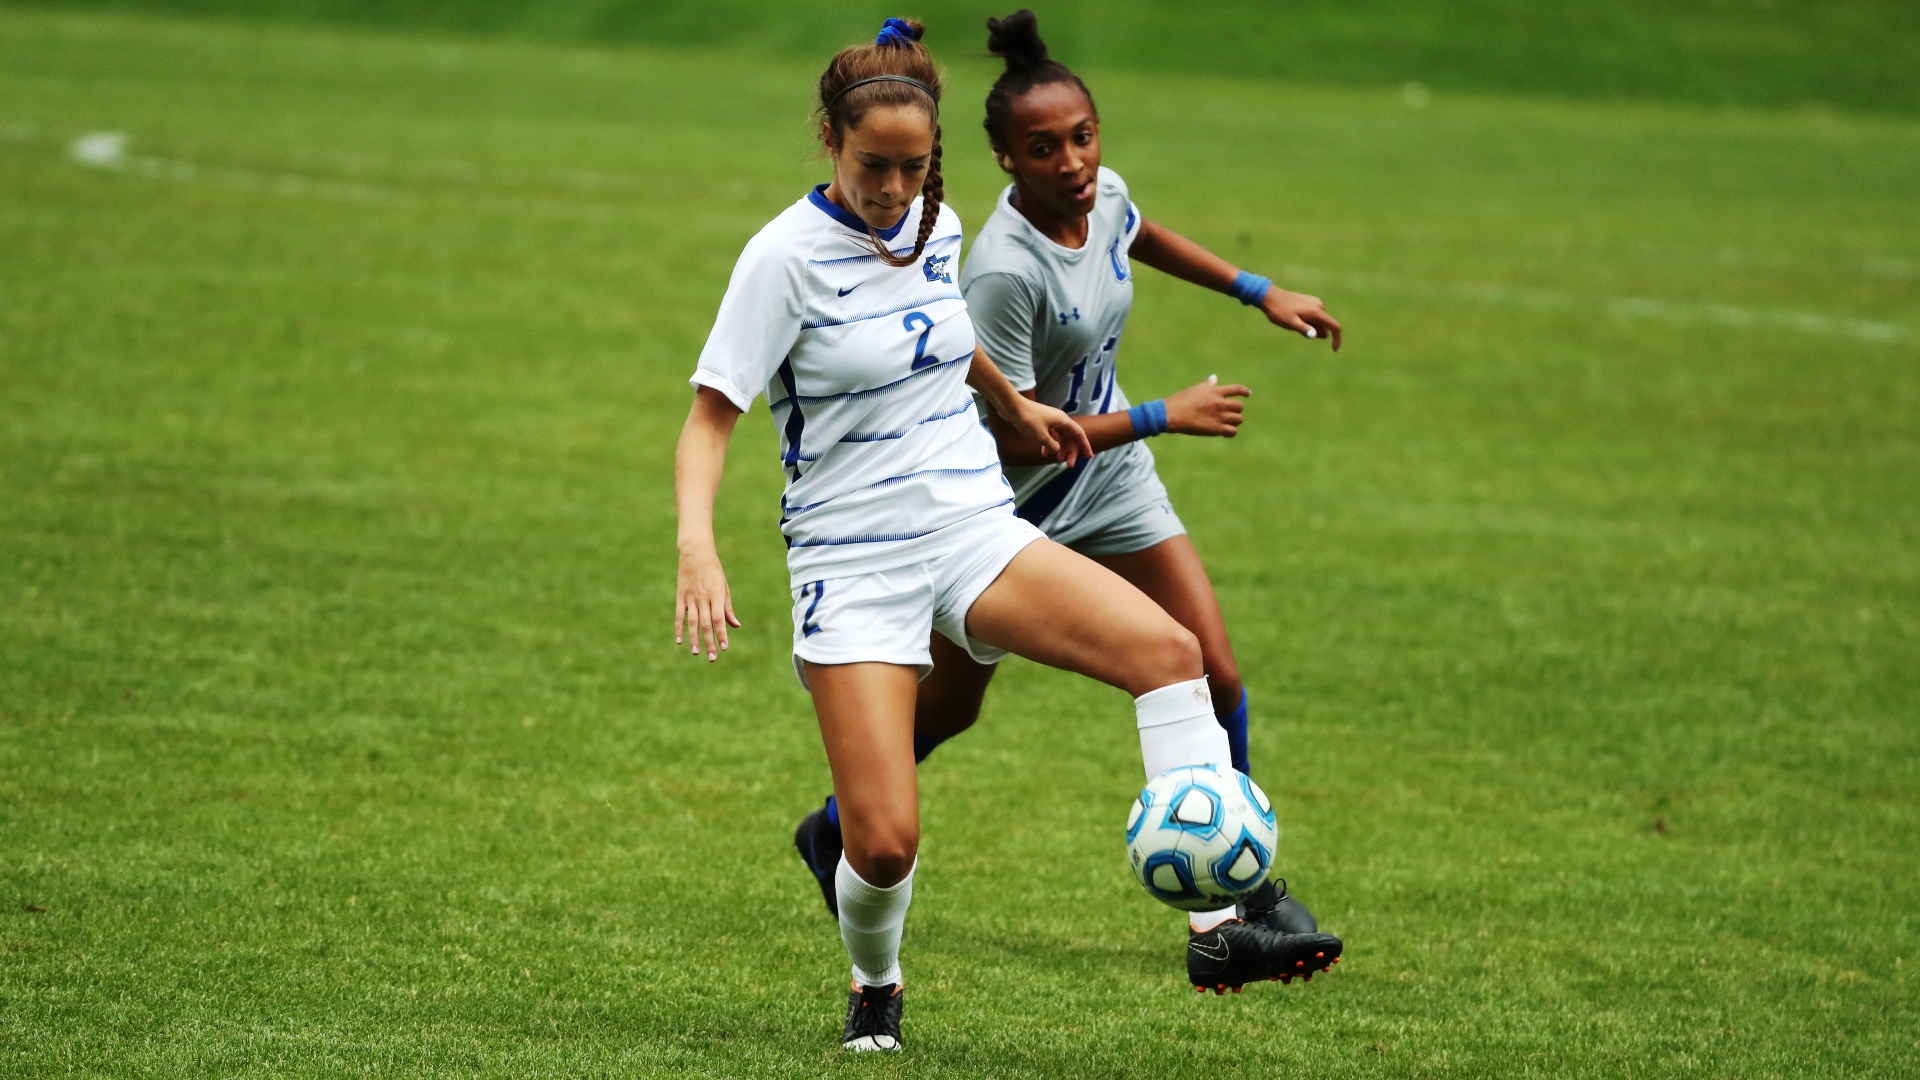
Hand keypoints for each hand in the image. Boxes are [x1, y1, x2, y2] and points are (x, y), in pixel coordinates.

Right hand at [675, 542, 739, 661]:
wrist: (695, 553)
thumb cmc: (714, 571)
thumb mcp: (724, 587)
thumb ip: (728, 608)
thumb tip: (736, 626)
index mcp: (717, 595)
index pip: (719, 619)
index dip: (721, 634)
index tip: (724, 648)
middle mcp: (703, 598)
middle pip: (706, 624)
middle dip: (709, 642)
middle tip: (712, 658)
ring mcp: (690, 598)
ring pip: (692, 622)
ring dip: (694, 639)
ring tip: (696, 653)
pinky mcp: (680, 596)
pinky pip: (679, 615)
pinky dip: (679, 628)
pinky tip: (679, 641)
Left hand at [1010, 397, 1092, 467]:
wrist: (1012, 408)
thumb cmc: (1028, 420)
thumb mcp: (1042, 436)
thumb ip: (1052, 445)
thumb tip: (1058, 450)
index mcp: (1063, 420)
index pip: (1079, 434)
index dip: (1085, 445)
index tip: (1089, 456)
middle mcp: (1059, 420)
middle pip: (1070, 437)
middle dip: (1071, 451)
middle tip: (1069, 465)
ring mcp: (1050, 421)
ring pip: (1060, 437)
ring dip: (1060, 448)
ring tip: (1058, 460)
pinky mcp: (1041, 423)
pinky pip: (1050, 435)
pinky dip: (1049, 444)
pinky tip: (1044, 453)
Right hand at [1164, 375, 1249, 436]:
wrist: (1172, 414)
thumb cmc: (1180, 400)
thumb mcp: (1195, 389)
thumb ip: (1208, 385)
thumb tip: (1214, 378)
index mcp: (1215, 391)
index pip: (1236, 389)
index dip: (1244, 391)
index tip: (1248, 394)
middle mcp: (1220, 403)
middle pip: (1239, 406)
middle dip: (1236, 410)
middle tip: (1230, 413)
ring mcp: (1219, 416)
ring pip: (1238, 419)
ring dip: (1234, 421)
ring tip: (1227, 422)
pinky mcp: (1216, 429)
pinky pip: (1232, 431)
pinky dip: (1231, 432)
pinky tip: (1226, 432)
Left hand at [1262, 287, 1341, 350]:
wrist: (1270, 297)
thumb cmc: (1279, 311)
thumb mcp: (1290, 323)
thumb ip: (1303, 328)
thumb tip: (1315, 335)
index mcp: (1316, 311)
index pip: (1334, 326)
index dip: (1337, 339)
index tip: (1334, 350)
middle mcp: (1319, 305)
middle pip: (1325, 326)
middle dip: (1316, 332)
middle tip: (1297, 327)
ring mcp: (1315, 303)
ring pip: (1319, 322)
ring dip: (1311, 327)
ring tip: (1295, 321)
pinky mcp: (1311, 302)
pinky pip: (1315, 317)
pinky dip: (1308, 321)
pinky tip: (1295, 317)